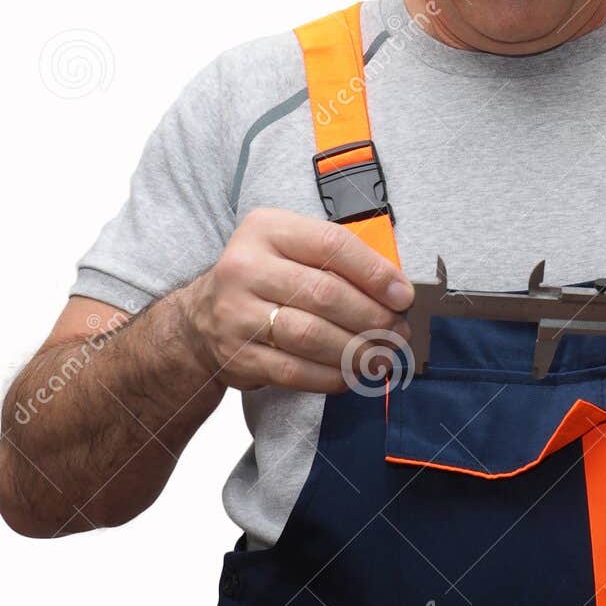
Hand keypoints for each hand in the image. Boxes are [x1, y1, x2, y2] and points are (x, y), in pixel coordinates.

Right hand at [175, 209, 413, 392]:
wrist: (202, 318)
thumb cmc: (268, 279)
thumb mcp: (293, 249)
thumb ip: (339, 260)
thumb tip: (397, 292)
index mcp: (266, 229)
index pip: (331, 245)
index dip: (375, 273)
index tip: (403, 296)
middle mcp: (244, 267)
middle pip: (324, 294)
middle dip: (372, 317)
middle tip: (398, 332)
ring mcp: (235, 313)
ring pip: (311, 336)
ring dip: (357, 351)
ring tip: (383, 356)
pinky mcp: (235, 355)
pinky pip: (294, 371)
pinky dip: (331, 376)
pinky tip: (351, 374)